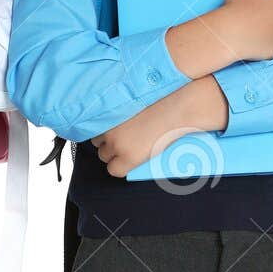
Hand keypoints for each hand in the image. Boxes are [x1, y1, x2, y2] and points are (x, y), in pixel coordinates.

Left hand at [92, 77, 228, 177]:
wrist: (177, 109)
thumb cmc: (163, 101)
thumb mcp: (136, 101)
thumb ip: (124, 110)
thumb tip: (118, 118)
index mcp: (108, 112)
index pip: (95, 127)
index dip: (105, 132)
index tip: (112, 133)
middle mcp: (108, 128)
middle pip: (97, 142)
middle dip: (108, 143)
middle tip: (123, 143)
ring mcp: (116, 144)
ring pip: (104, 156)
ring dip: (113, 154)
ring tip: (128, 152)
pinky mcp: (126, 158)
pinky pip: (114, 170)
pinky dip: (120, 168)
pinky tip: (128, 164)